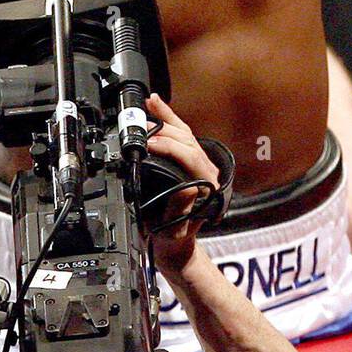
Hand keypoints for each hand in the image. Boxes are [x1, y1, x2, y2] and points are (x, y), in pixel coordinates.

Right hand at [144, 94, 219, 275]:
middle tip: (142, 126)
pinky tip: (157, 108)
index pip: (192, 157)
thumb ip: (181, 210)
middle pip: (189, 140)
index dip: (170, 147)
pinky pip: (183, 136)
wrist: (177, 247)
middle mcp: (208, 173)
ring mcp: (201, 166)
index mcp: (207, 187)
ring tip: (151, 103)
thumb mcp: (174, 231)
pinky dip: (169, 120)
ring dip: (168, 117)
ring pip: (186, 134)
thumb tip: (188, 186)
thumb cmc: (174, 239)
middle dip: (166, 129)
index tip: (148, 144)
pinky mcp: (191, 162)